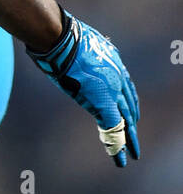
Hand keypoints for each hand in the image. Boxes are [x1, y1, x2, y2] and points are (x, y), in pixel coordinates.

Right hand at [27, 11, 139, 167]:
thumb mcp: (76, 40)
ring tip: (133, 153)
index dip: (128, 102)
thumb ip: (79, 49)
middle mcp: (117, 74)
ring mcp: (112, 89)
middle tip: (135, 138)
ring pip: (126, 120)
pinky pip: (114, 128)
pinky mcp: (103, 101)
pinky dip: (117, 145)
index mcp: (112, 59)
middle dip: (132, 122)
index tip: (130, 113)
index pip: (125, 86)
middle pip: (129, 104)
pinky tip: (121, 159)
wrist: (58, 36)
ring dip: (129, 139)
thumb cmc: (59, 35)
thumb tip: (63, 42)